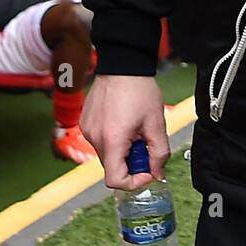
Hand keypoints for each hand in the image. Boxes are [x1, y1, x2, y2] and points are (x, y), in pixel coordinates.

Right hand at [80, 74, 169, 190]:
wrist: (122, 63)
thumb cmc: (140, 90)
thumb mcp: (156, 123)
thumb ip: (159, 153)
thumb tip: (157, 173)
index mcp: (112, 141)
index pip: (115, 181)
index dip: (134, 182)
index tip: (147, 171)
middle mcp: (94, 138)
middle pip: (112, 167)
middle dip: (132, 163)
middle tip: (145, 143)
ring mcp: (87, 130)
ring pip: (107, 154)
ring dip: (123, 150)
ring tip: (135, 129)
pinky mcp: (85, 123)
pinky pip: (100, 141)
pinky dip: (114, 140)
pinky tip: (124, 122)